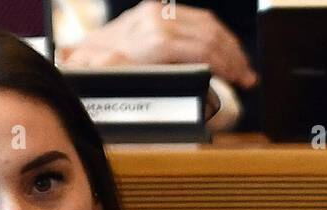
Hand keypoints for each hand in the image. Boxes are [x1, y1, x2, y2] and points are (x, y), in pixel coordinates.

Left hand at [58, 1, 256, 89]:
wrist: (77, 56)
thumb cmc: (95, 74)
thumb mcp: (108, 80)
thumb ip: (127, 74)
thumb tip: (145, 70)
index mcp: (151, 38)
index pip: (202, 47)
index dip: (226, 65)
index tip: (240, 82)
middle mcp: (156, 20)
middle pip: (210, 34)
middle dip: (234, 57)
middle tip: (249, 79)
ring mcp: (157, 12)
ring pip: (208, 23)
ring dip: (230, 45)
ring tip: (243, 68)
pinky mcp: (157, 11)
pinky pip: (196, 18)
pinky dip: (216, 35)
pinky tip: (225, 50)